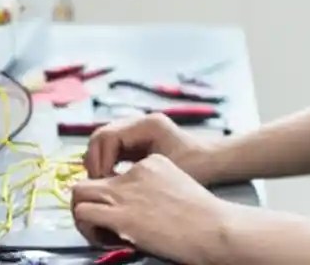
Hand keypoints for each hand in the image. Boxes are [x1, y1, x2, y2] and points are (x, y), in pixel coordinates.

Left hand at [72, 154, 229, 264]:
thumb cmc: (205, 217)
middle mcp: (135, 172)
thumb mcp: (178, 187)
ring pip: (78, 193)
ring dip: (83, 214)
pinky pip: (84, 213)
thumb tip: (138, 210)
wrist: (214, 228)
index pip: (114, 174)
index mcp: (151, 163)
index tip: (120, 213)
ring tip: (99, 232)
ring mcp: (126, 193)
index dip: (111, 195)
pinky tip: (106, 239)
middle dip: (88, 200)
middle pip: (91, 178)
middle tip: (98, 221)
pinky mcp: (122, 215)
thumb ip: (154, 191)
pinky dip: (87, 228)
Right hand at [84, 113, 219, 182]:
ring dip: (99, 163)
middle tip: (99, 186)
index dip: (99, 161)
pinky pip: (112, 149)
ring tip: (106, 185)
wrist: (214, 161)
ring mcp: (137, 130)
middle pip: (100, 136)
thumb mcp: (168, 171)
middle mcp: (139, 122)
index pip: (107, 136)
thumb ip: (137, 176)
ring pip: (103, 142)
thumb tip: (107, 187)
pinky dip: (108, 164)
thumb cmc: (198, 166)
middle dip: (94, 161)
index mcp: (147, 125)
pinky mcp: (137, 140)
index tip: (104, 184)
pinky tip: (114, 182)